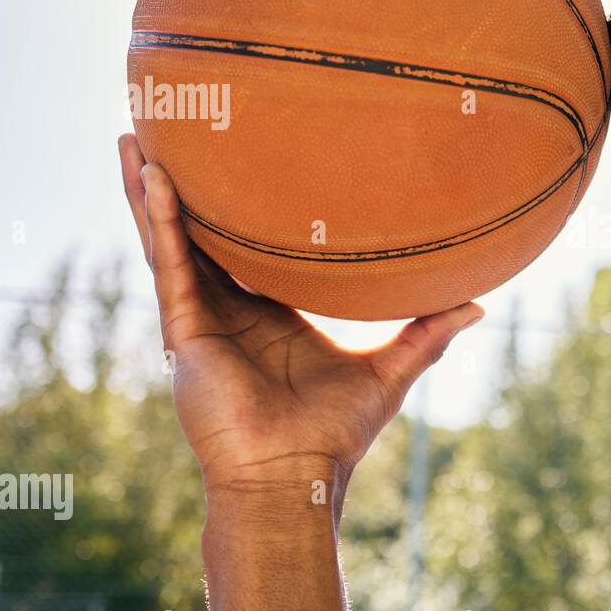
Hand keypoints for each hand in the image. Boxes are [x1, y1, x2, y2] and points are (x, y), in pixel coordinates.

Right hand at [117, 133, 482, 507]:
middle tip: (168, 135)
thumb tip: (479, 303)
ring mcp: (200, 320)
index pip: (249, 251)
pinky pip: (169, 266)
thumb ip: (428, 333)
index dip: (241, 212)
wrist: (296, 475)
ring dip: (149, 194)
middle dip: (179, 190)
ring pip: (169, 243)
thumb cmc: (336, 434)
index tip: (244, 164)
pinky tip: (153, 180)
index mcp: (270, 315)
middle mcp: (229, 312)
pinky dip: (159, 223)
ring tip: (132, 139)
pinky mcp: (184, 332)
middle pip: (198, 237)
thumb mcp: (389, 370)